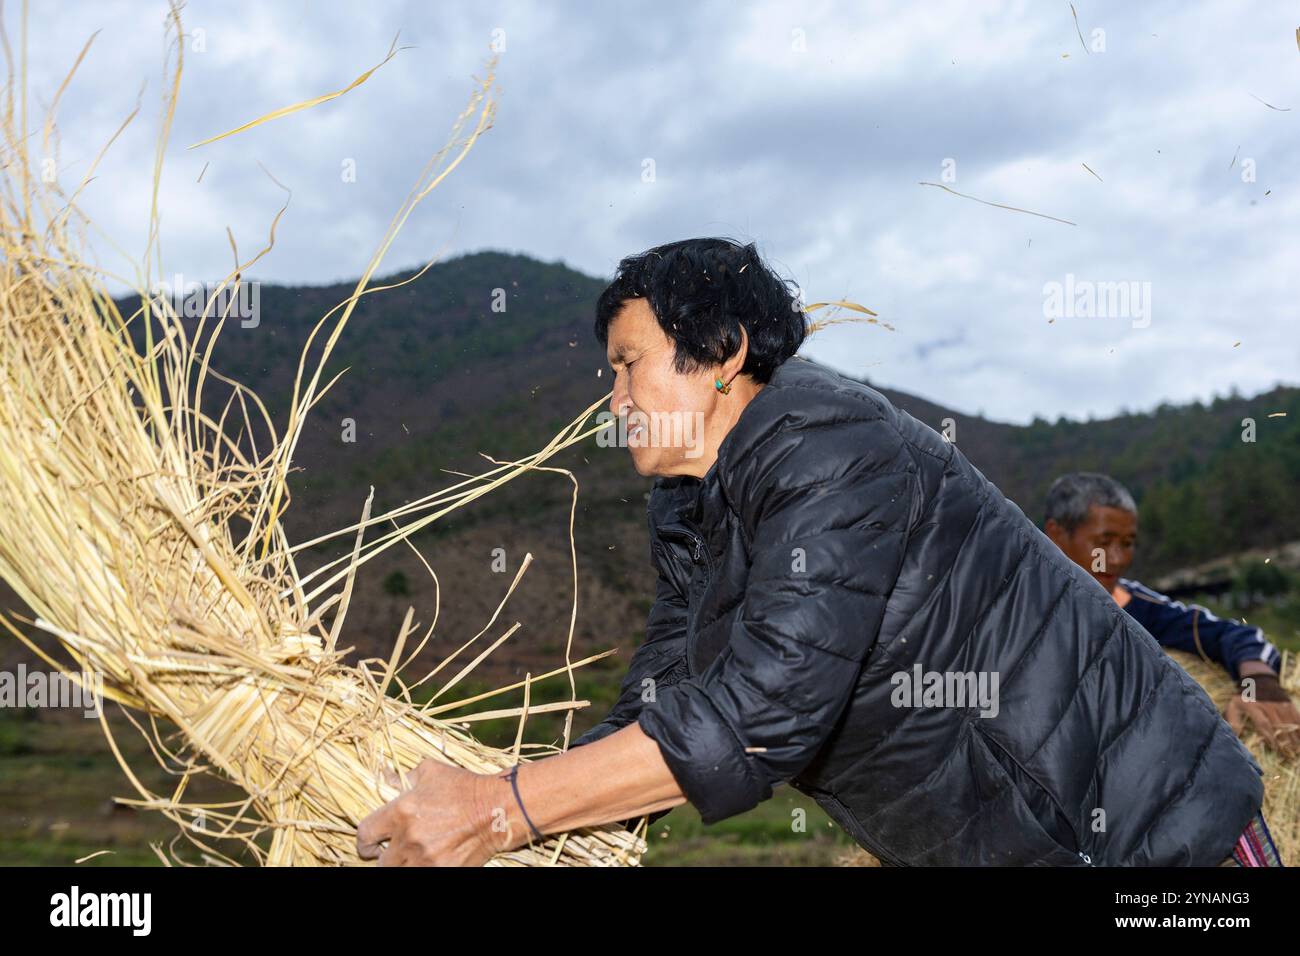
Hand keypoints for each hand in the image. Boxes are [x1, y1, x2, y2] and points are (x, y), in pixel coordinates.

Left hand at [356, 759, 502, 865]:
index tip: (369, 845)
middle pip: (381, 862)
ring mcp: (426, 859)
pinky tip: (428, 863)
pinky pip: (423, 875)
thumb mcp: (432, 771)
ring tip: (410, 859)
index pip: (366, 834)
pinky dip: (423, 869)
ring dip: (402, 866)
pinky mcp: (443, 871)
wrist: (497, 809)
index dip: (363, 842)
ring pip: (399, 872)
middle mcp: (409, 839)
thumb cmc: (465, 787)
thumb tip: (386, 779)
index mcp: (401, 812)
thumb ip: (406, 777)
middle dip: (384, 858)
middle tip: (391, 854)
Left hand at [1226, 674, 1299, 757]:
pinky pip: (1297, 717)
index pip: (1264, 723)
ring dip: (1294, 736)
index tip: (1274, 747)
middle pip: (1279, 725)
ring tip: (1296, 750)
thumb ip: (1233, 720)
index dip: (1270, 736)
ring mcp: (1280, 704)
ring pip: (1290, 722)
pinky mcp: (1289, 704)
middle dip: (1284, 740)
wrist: (1257, 679)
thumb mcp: (1233, 705)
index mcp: (1253, 706)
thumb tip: (1235, 735)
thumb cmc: (1244, 697)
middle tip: (1288, 753)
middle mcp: (1268, 705)